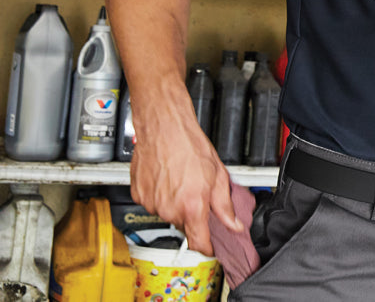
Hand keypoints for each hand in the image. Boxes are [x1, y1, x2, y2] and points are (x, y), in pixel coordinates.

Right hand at [129, 102, 242, 255]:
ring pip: (168, 214)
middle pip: (184, 225)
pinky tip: (167, 180)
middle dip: (193, 215)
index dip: (206, 248)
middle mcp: (169, 209)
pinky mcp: (138, 196)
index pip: (198, 243)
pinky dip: (161, 197)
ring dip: (176, 205)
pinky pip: (153, 204)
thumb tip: (234, 224)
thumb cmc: (190, 146)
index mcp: (192, 206)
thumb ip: (225, 206)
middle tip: (198, 194)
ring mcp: (151, 204)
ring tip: (181, 181)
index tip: (211, 248)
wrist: (164, 128)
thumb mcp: (219, 176)